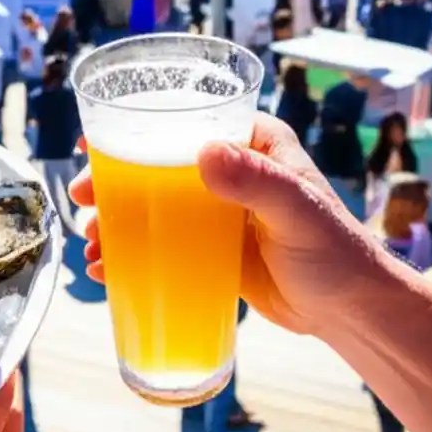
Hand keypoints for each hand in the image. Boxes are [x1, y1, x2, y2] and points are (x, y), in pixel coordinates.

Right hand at [70, 114, 390, 335]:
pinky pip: (163, 246)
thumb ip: (255, 181)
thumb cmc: (335, 251)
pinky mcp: (214, 252)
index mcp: (253, 143)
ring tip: (91, 242)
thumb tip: (203, 152)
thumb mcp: (296, 210)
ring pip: (154, 207)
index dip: (134, 126)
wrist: (351, 312)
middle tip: (81, 196)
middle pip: (157, 164)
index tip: (93, 140)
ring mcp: (219, 213)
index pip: (185, 120)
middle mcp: (232, 171)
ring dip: (116, 220)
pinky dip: (132, 254)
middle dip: (112, 179)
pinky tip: (106, 270)